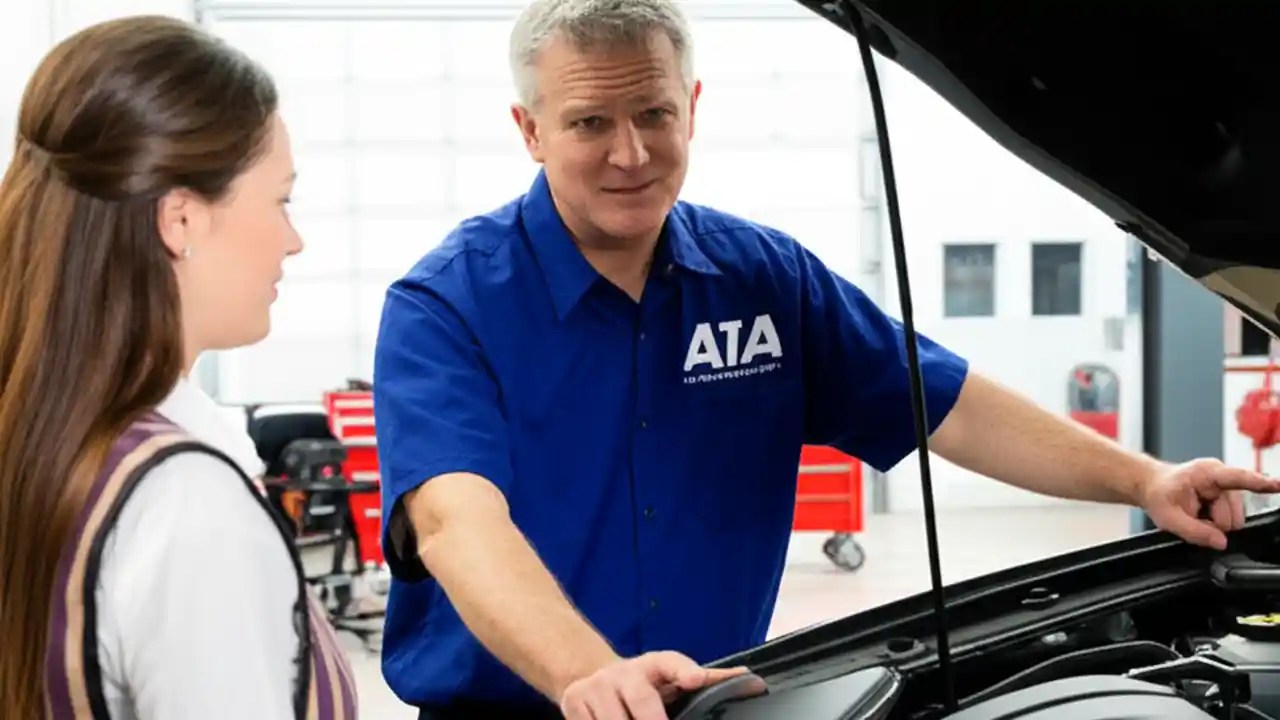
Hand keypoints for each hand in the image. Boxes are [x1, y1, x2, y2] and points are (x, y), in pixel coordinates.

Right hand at [558, 651, 759, 719]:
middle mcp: (622, 674)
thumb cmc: (640, 682)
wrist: (588, 676)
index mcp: (651, 665)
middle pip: (642, 703)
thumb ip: (703, 678)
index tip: (695, 678)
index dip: (683, 670)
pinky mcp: (573, 706)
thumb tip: (750, 680)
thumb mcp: (667, 673)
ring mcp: (595, 690)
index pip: (670, 663)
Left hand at [1139, 458, 1279, 549]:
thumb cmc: (1159, 494)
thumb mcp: (1167, 516)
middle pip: (1233, 515)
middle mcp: (1222, 477)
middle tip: (1191, 517)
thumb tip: (1221, 542)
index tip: (1277, 485)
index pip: (1238, 478)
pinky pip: (1229, 520)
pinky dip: (1215, 523)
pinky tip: (1201, 515)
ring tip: (1194, 515)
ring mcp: (1226, 488)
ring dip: (1214, 524)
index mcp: (1207, 472)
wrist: (1152, 486)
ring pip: (1232, 521)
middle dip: (1214, 524)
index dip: (1259, 483)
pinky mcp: (1227, 498)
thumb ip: (1194, 531)